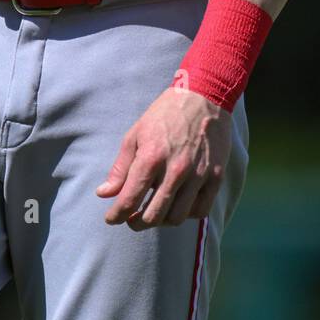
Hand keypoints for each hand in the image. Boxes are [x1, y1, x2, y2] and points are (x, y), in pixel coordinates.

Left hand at [96, 86, 232, 228]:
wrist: (203, 96)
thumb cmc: (164, 115)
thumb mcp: (135, 134)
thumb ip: (120, 168)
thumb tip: (103, 194)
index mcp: (151, 156)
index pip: (129, 199)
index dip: (116, 215)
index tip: (111, 218)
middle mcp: (175, 169)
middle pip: (153, 215)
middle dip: (137, 223)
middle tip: (132, 219)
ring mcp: (198, 174)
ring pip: (176, 217)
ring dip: (160, 222)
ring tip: (153, 213)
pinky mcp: (216, 176)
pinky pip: (200, 210)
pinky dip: (186, 215)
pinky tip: (177, 206)